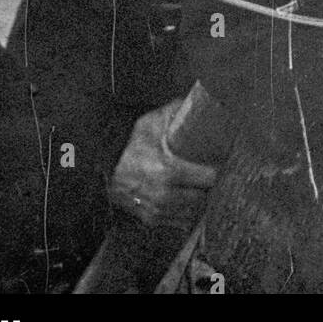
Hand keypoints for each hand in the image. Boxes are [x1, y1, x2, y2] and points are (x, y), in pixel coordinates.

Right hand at [109, 99, 216, 231]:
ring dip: (202, 201)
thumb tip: (199, 99)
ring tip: (204, 188)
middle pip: (205, 197)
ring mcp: (158, 210)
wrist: (99, 168)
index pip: (209, 178)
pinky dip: (188, 213)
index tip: (224, 162)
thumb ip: (176, 111)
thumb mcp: (151, 123)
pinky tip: (190, 201)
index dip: (220, 170)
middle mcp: (165, 195)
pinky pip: (179, 222)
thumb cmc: (129, 144)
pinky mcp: (151, 219)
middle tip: (216, 175)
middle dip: (212, 187)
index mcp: (169, 171)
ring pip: (194, 212)